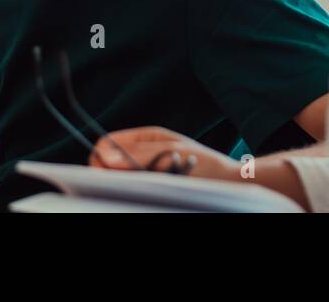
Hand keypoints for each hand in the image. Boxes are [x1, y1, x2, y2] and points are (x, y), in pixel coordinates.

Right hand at [89, 127, 240, 182]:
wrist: (229, 184)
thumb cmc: (205, 165)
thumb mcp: (170, 153)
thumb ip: (138, 153)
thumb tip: (105, 156)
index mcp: (145, 136)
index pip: (107, 142)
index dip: (99, 158)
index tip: (100, 174)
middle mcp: (143, 152)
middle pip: (110, 162)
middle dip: (116, 174)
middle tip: (137, 181)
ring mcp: (148, 170)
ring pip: (123, 178)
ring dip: (134, 183)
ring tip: (159, 183)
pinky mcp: (153, 186)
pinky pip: (137, 189)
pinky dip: (144, 191)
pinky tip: (162, 190)